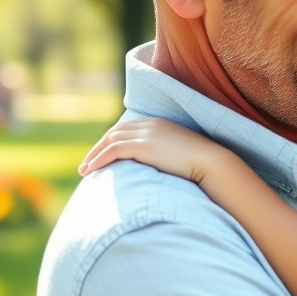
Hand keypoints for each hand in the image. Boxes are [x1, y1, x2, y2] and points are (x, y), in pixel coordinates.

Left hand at [78, 118, 239, 187]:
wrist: (211, 162)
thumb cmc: (203, 164)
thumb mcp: (183, 154)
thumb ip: (170, 154)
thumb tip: (165, 167)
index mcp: (160, 124)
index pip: (127, 128)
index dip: (111, 140)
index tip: (103, 154)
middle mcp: (150, 124)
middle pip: (115, 132)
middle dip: (98, 147)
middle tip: (87, 163)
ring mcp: (146, 134)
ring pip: (110, 141)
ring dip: (94, 155)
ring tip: (85, 170)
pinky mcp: (142, 146)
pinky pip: (112, 151)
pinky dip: (99, 160)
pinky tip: (91, 171)